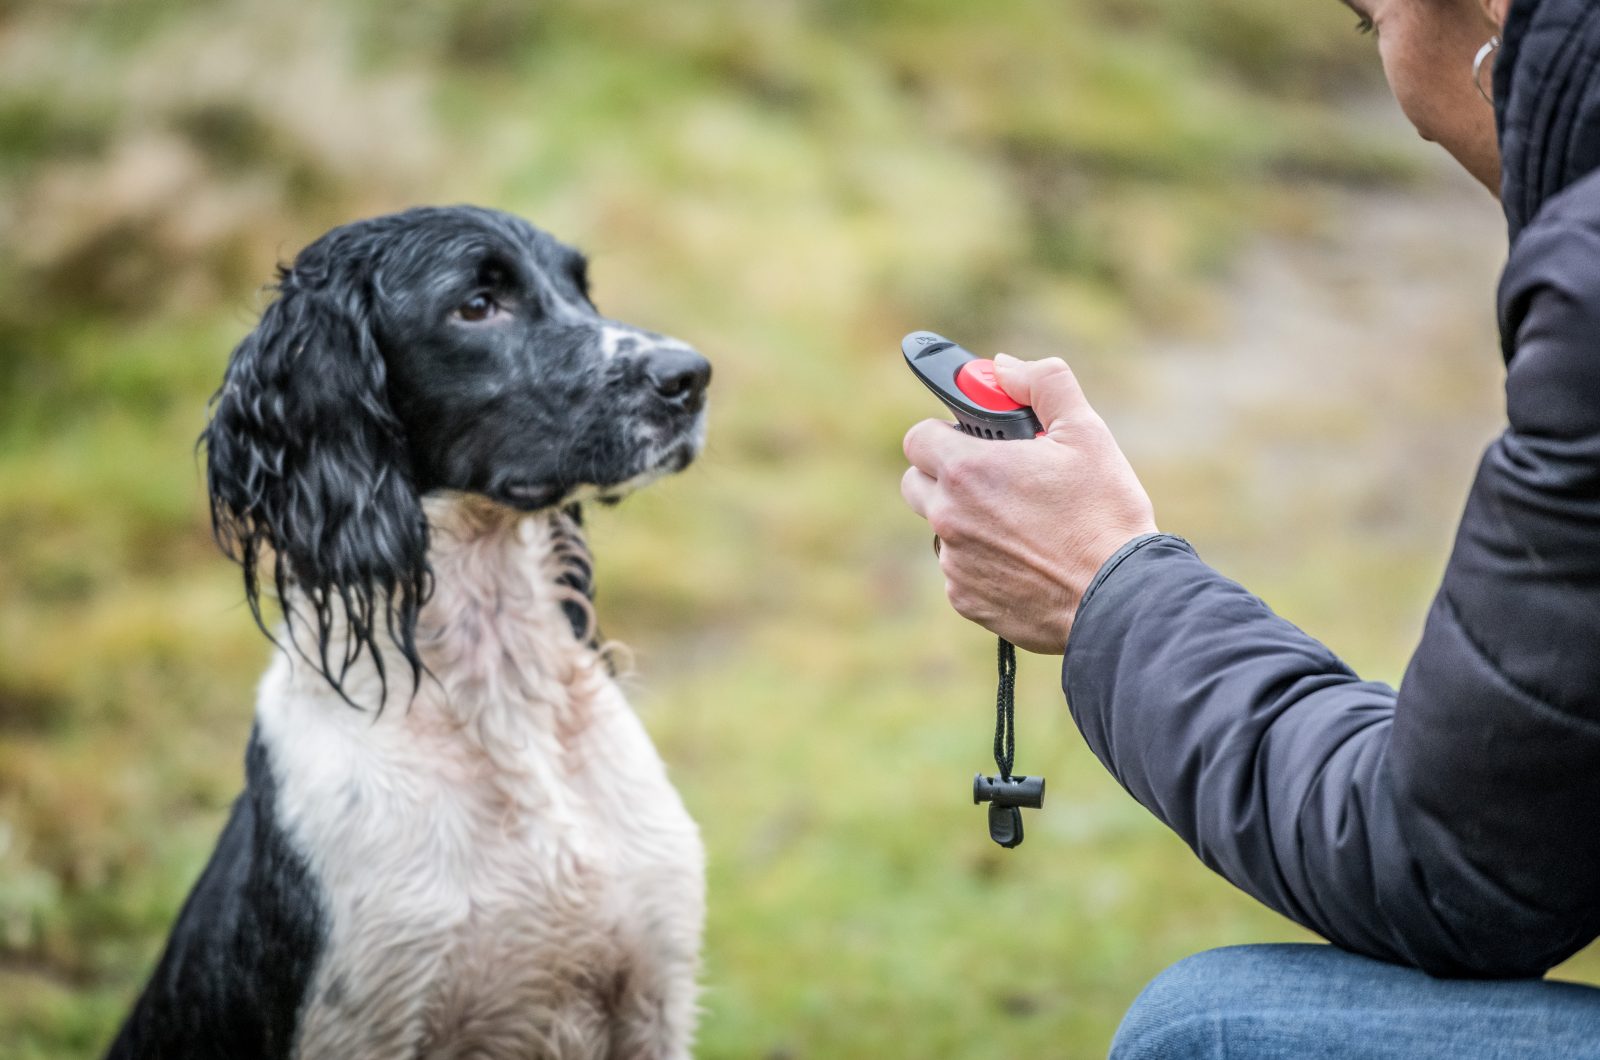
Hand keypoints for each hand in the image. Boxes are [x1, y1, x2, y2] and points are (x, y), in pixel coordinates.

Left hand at [900, 354, 1156, 653]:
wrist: (1119, 597)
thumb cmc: (1105, 513)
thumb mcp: (1086, 432)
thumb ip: (1042, 382)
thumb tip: (1003, 366)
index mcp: (968, 470)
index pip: (918, 438)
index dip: (945, 433)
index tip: (973, 440)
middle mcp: (949, 516)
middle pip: (916, 484)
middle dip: (947, 476)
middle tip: (996, 479)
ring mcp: (954, 562)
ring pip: (942, 530)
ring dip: (967, 521)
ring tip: (1021, 524)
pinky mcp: (966, 599)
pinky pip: (958, 571)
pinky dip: (981, 563)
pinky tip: (1025, 561)